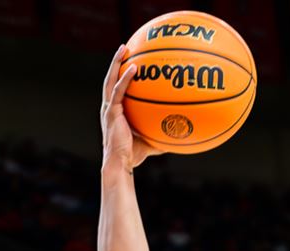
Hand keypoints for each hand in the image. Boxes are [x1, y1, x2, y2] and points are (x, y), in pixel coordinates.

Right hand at [101, 45, 162, 173]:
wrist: (120, 163)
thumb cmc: (134, 155)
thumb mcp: (151, 142)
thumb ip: (161, 135)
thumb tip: (179, 136)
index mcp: (116, 111)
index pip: (118, 88)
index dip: (122, 75)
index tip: (130, 61)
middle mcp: (110, 107)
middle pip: (112, 78)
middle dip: (117, 62)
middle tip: (125, 47)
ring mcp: (109, 108)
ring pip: (111, 79)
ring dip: (117, 62)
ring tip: (123, 48)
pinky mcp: (111, 111)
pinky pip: (118, 90)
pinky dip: (125, 78)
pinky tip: (134, 68)